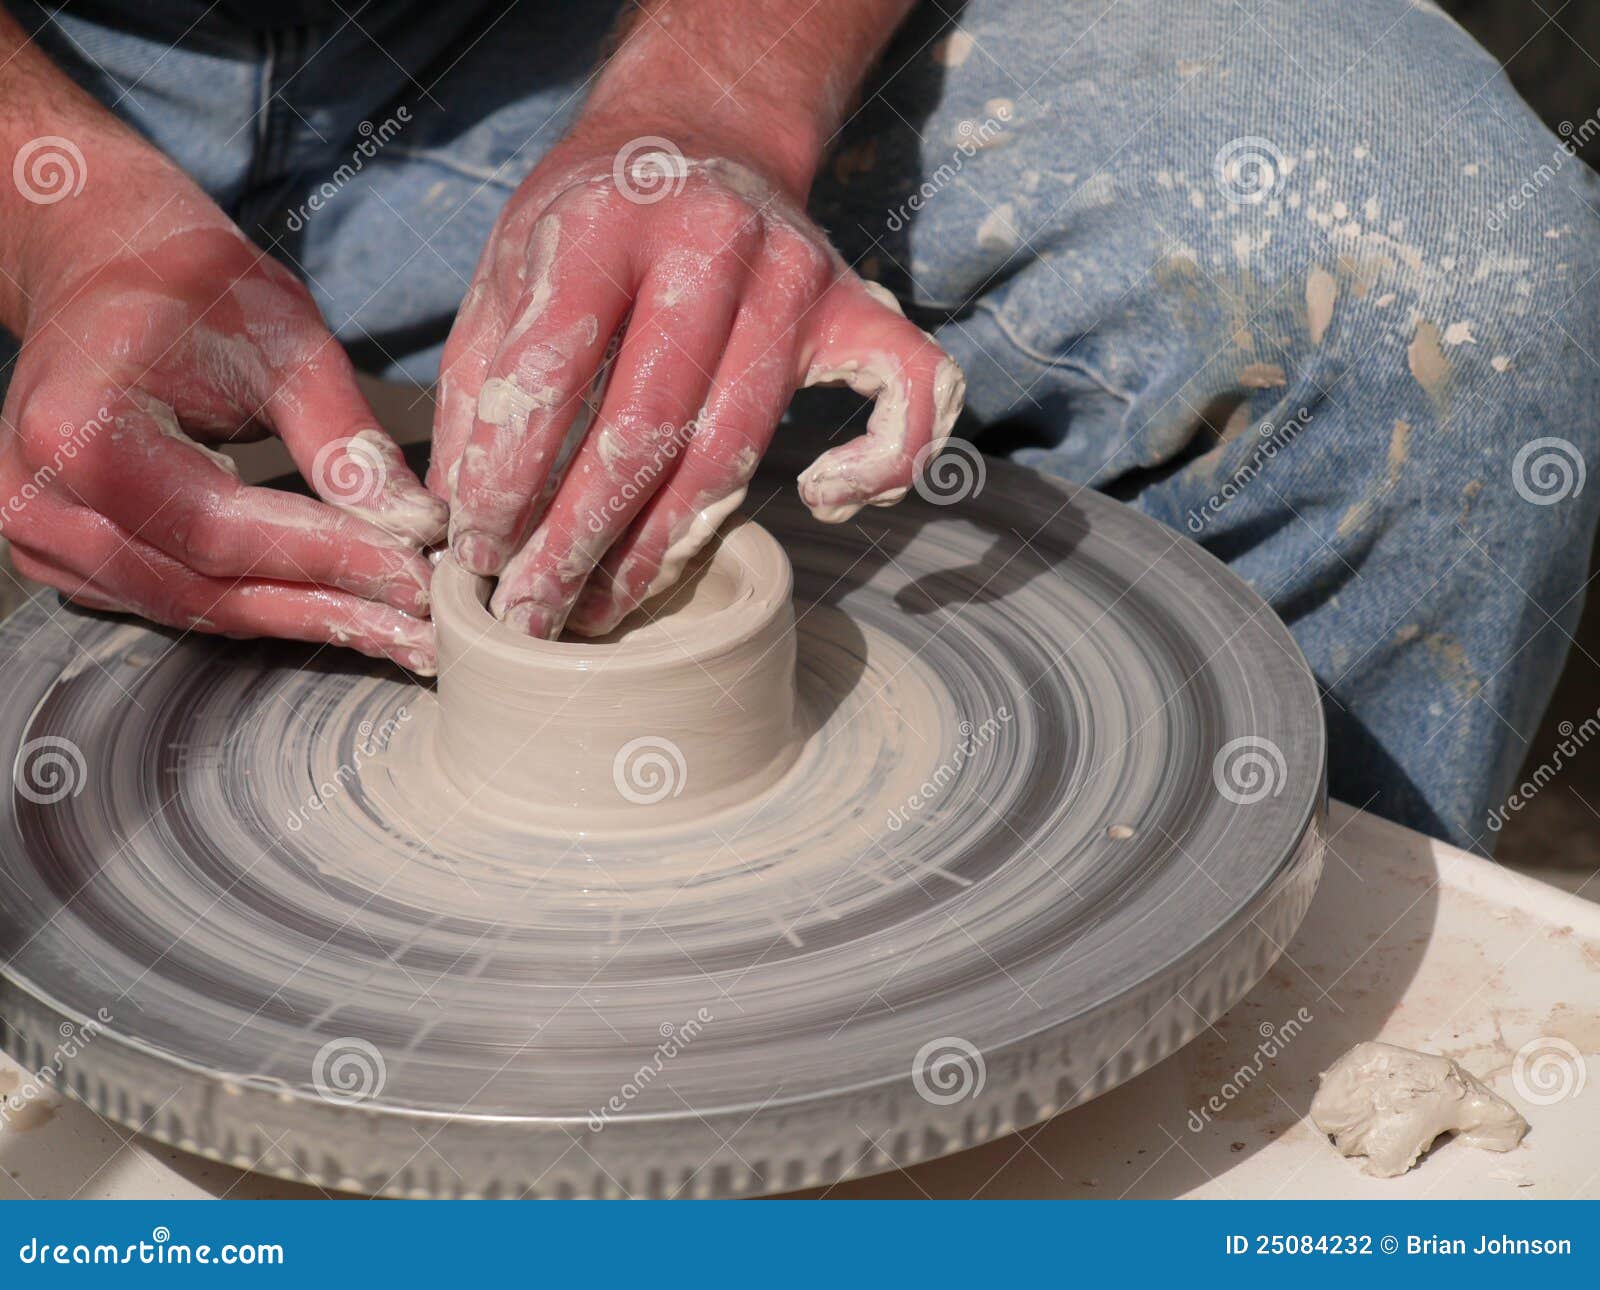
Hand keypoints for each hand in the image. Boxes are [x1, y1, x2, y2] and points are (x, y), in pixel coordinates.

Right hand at [0, 157, 447, 670]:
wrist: (107, 268)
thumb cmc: (193, 288)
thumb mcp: (285, 340)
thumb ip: (344, 438)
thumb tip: (414, 524)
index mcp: (79, 430)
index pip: (217, 527)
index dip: (326, 558)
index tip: (416, 576)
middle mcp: (42, 499)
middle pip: (205, 588)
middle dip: (328, 608)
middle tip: (425, 632)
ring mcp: (42, 538)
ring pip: (196, 610)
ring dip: (306, 621)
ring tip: (400, 634)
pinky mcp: (68, 559)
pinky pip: (178, 602)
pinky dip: (265, 608)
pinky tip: (340, 613)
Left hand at [432, 120, 963, 639]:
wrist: (699, 133)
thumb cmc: (591, 219)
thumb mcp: (508, 267)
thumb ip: (482, 381)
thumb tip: (465, 517)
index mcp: (609, 217)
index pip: (554, 369)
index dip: (510, 477)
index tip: (481, 554)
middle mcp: (714, 240)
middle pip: (648, 425)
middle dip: (581, 538)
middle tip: (535, 613)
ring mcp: (799, 275)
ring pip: (739, 444)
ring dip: (668, 546)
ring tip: (606, 606)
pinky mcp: (861, 307)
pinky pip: (908, 400)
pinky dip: (880, 465)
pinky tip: (821, 502)